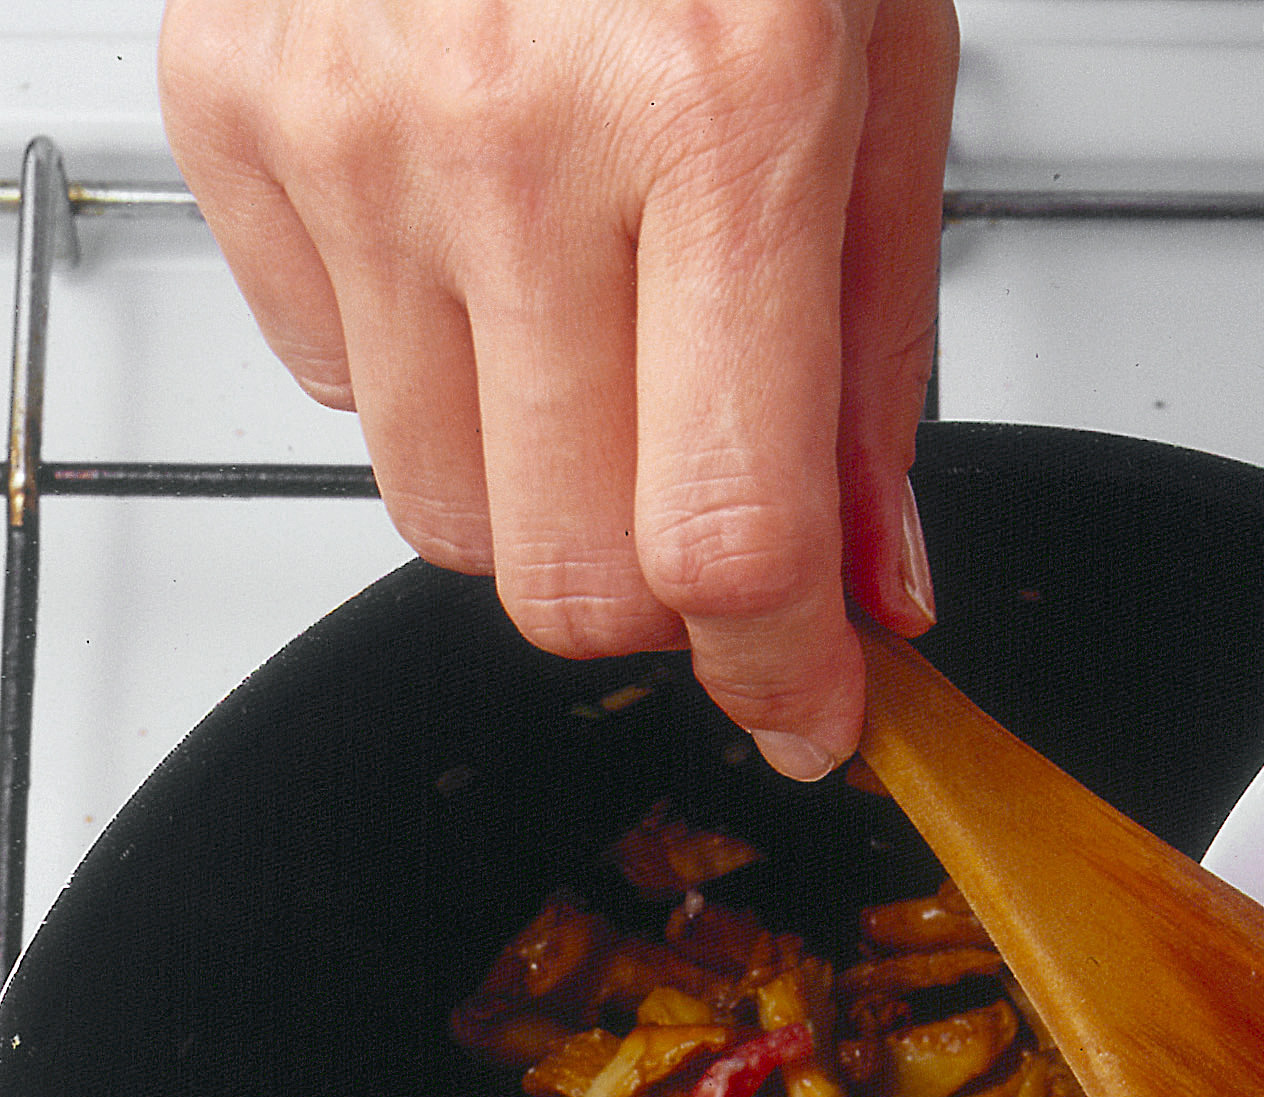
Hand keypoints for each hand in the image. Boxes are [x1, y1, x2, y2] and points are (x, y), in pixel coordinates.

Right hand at [158, 0, 959, 777]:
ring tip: (590, 328)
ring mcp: (348, 124)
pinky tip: (479, 239)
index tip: (805, 709)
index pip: (725, 542)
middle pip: (565, 578)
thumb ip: (875, 361)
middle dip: (658, 599)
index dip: (775, 676)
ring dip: (536, 488)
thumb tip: (871, 585)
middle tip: (703, 505)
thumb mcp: (880, 70)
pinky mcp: (232, 105)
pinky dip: (419, 366)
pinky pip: (329, 383)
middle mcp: (514, 131)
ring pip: (437, 514)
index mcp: (718, 116)